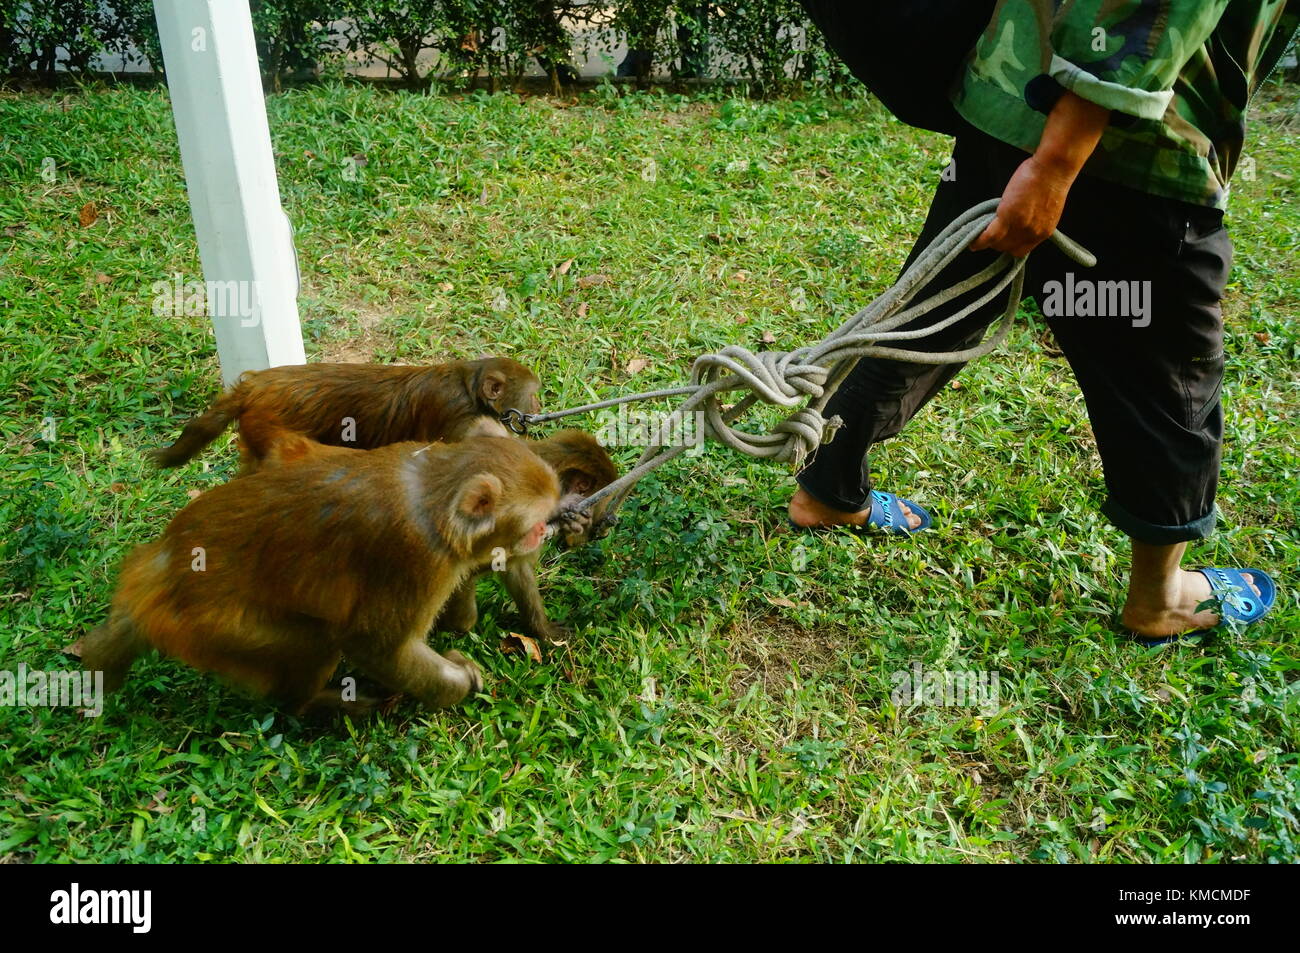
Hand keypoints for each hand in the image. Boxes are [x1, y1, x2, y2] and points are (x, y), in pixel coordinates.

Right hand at [969, 90, 1110, 257]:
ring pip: (997, 243)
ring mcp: (1019, 227)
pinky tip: (972, 242)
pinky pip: (989, 236)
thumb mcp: (1045, 206)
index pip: (1021, 249)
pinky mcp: (1007, 218)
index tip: (1003, 240)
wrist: (1053, 169)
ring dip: (987, 240)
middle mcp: (1032, 234)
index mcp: (1043, 232)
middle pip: (1007, 248)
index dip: (1009, 246)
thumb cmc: (1052, 178)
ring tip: (980, 232)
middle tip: (989, 232)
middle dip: (997, 243)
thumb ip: (1033, 217)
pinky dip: (978, 240)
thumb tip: (1019, 216)